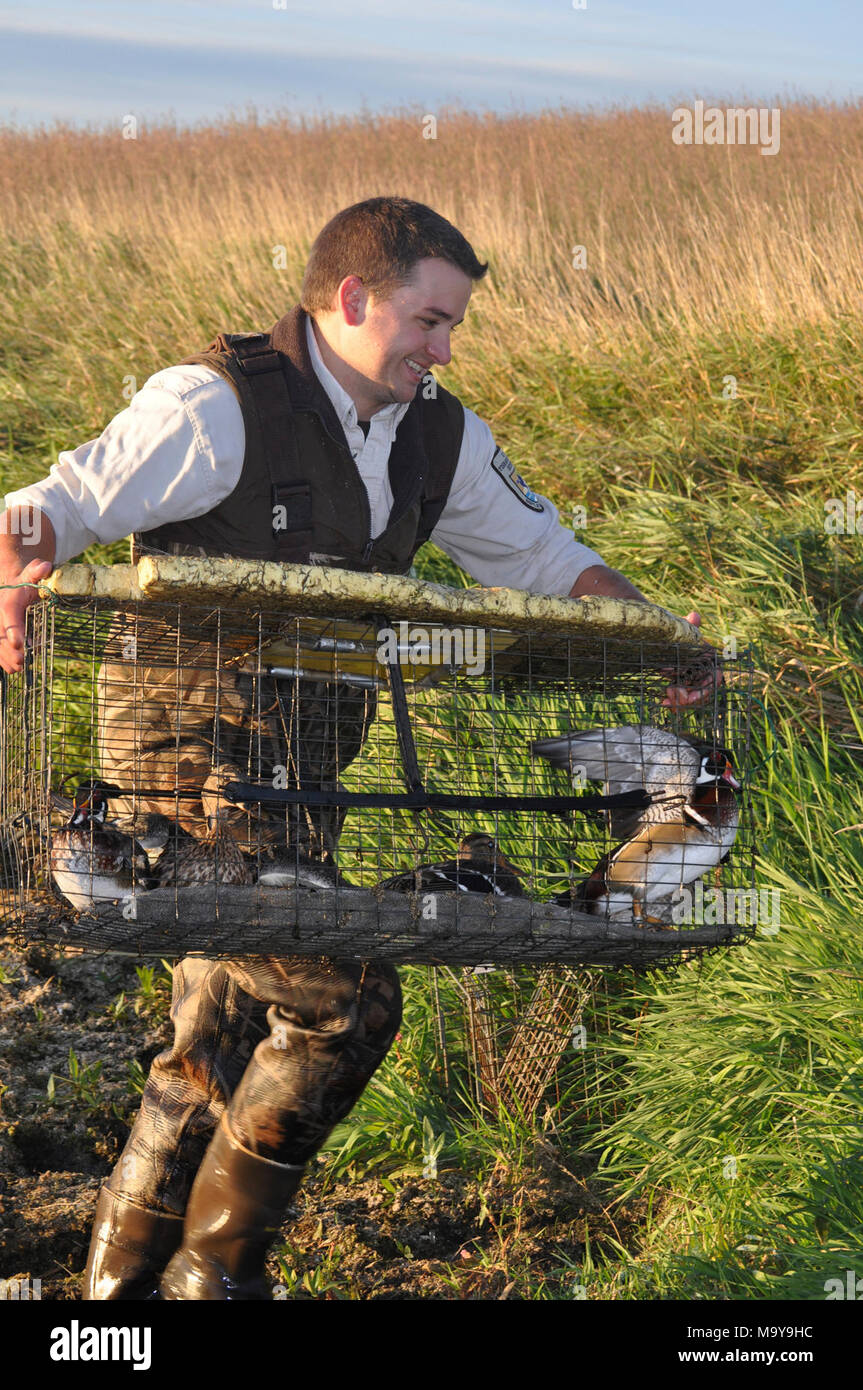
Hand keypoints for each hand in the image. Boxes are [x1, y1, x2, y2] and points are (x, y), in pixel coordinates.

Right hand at [0, 557, 52, 673]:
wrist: (8, 581)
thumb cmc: (23, 580)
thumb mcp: (31, 573)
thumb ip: (37, 571)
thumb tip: (46, 567)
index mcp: (8, 600)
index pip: (9, 613)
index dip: (13, 629)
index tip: (20, 643)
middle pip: (0, 633)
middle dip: (9, 650)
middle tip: (21, 662)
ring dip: (5, 657)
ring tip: (18, 668)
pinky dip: (1, 659)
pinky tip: (11, 669)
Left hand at [661, 611, 723, 709]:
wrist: (662, 636)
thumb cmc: (676, 632)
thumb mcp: (682, 630)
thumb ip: (689, 626)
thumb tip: (694, 616)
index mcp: (709, 660)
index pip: (714, 680)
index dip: (703, 691)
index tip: (687, 695)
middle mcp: (704, 671)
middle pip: (702, 693)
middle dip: (688, 699)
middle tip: (670, 695)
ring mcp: (692, 679)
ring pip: (691, 697)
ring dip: (679, 701)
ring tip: (665, 698)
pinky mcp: (681, 683)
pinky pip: (681, 697)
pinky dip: (674, 701)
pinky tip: (663, 702)